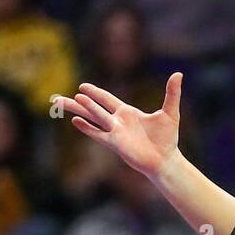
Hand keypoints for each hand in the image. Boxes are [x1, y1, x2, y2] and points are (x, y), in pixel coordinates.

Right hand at [59, 73, 182, 179]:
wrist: (166, 160)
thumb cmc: (168, 140)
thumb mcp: (171, 112)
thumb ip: (172, 93)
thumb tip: (178, 74)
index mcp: (127, 113)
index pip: (106, 100)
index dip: (95, 93)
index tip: (82, 87)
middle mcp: (117, 122)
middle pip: (93, 108)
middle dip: (76, 102)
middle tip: (56, 98)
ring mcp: (115, 132)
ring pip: (93, 118)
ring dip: (79, 109)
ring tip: (62, 102)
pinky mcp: (116, 143)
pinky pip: (99, 134)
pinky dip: (88, 128)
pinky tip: (76, 122)